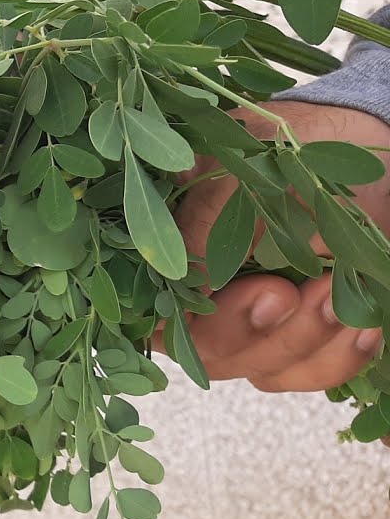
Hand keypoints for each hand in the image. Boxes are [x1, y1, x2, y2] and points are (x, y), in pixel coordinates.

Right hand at [161, 101, 389, 391]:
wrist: (374, 147)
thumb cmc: (299, 146)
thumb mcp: (246, 168)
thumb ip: (204, 222)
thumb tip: (178, 282)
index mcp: (168, 243)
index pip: (151, 307)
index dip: (191, 319)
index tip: (256, 291)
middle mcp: (201, 287)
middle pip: (203, 351)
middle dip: (253, 331)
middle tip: (294, 294)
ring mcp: (251, 315)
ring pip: (257, 367)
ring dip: (304, 340)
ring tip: (340, 297)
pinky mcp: (299, 333)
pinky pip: (308, 372)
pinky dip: (339, 356)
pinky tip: (367, 325)